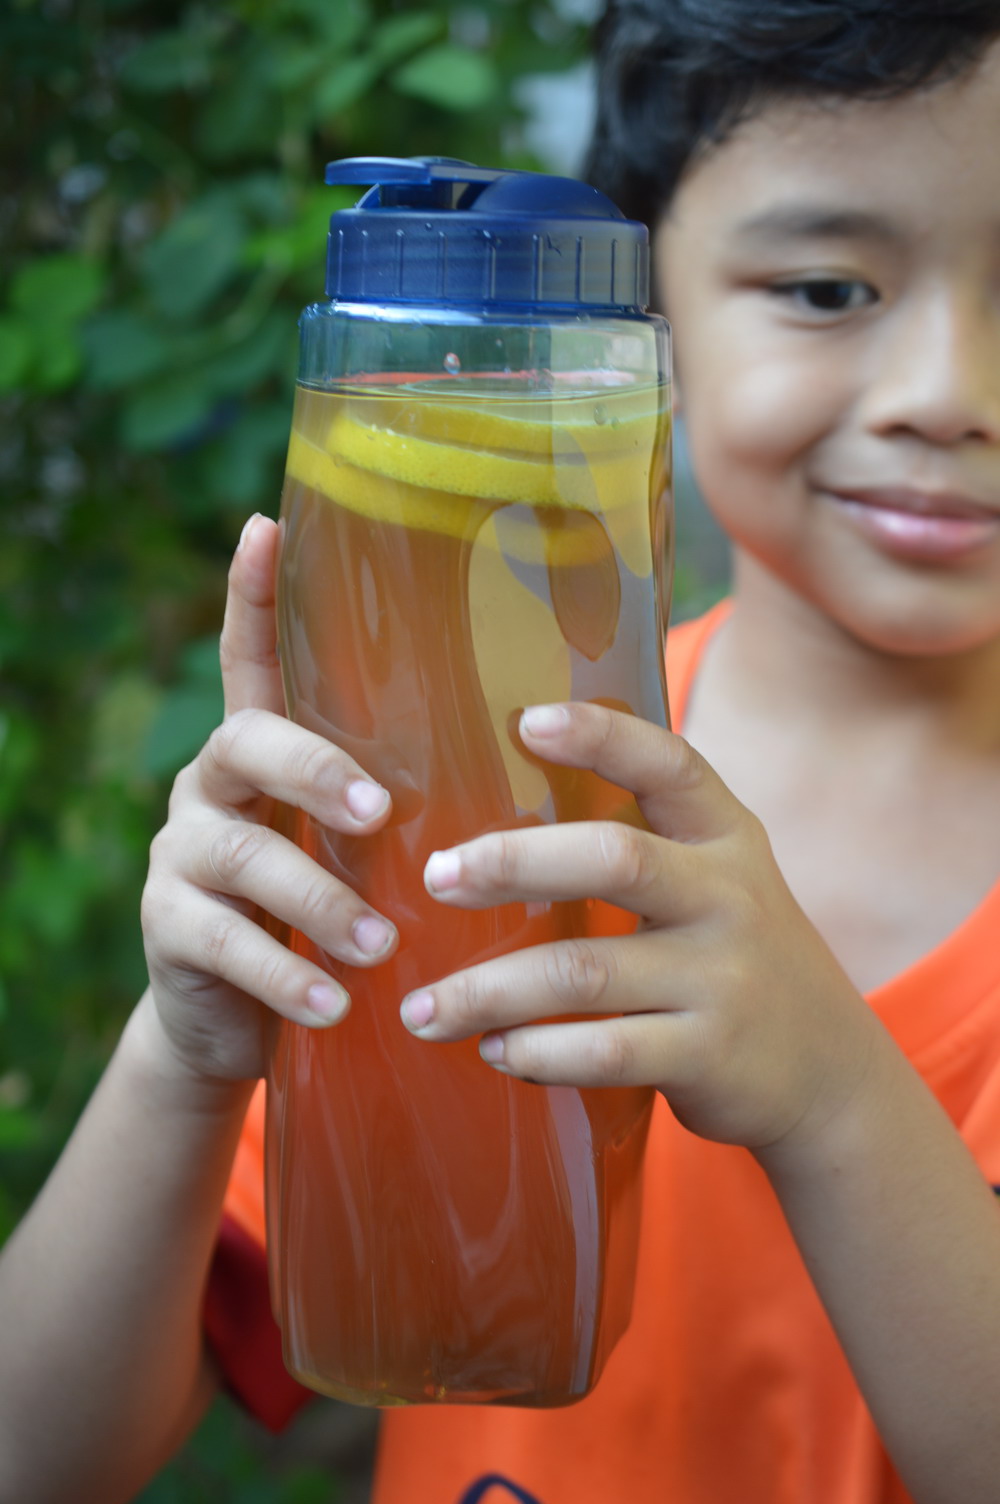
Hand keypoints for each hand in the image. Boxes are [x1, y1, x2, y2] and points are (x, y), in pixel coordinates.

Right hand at [140, 514, 396, 1083]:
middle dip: (314, 769)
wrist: (250, 1022)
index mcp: (268, 751)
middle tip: (379, 812)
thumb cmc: (338, 913)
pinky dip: (286, 975)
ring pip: (241, 852)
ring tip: (380, 941)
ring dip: (318, 897)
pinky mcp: (171, 930)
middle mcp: (214, 785)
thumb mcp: (369, 851)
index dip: (253, 595)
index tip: (263, 525)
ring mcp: (184, 854)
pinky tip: (335, 1004)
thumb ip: (409, 801)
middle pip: (246, 741)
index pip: (254, 660)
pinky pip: (223, 944)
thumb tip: (538, 745)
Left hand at [399, 701, 881, 1157]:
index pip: (669, 763)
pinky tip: (495, 1052)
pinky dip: (537, 1053)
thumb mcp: (720, 884)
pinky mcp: (710, 1056)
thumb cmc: (739, 961)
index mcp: (726, 837)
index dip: (601, 733)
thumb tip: (496, 825)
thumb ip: (646, 847)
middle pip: (614, 857)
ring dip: (489, 990)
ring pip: (586, 971)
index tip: (526, 721)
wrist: (834, 1076)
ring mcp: (722, 978)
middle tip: (434, 877)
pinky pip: (605, 1051)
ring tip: (422, 1008)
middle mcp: (729, 896)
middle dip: (513, 862)